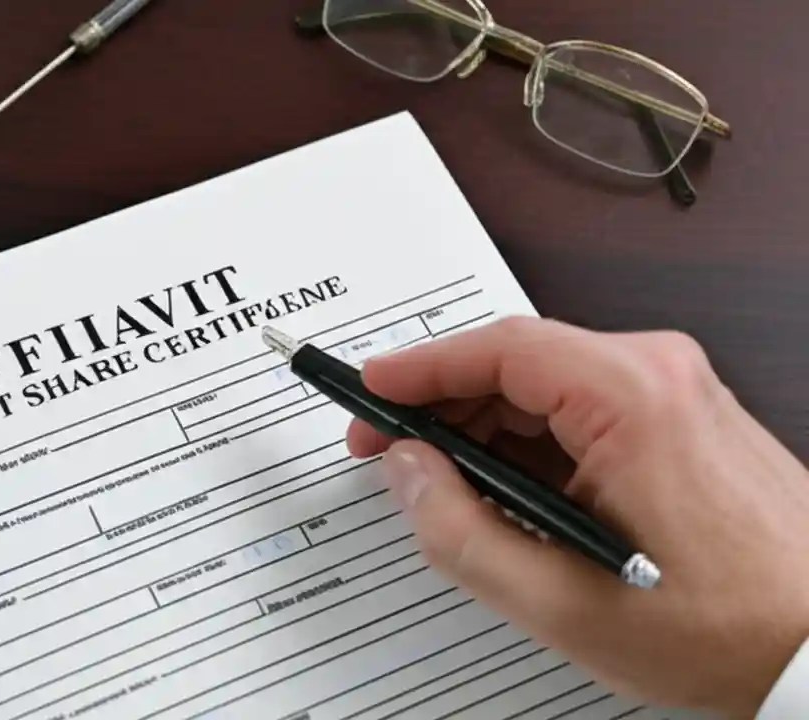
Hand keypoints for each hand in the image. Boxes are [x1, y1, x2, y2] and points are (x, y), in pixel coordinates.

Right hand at [347, 317, 808, 718]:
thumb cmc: (722, 627)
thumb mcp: (556, 600)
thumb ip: (456, 530)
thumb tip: (406, 470)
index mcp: (632, 398)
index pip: (499, 349)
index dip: (418, 367)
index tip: (370, 388)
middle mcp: (659, 374)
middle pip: (518, 362)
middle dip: (443, 403)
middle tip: (390, 448)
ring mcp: (676, 392)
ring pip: (547, 386)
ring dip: (486, 426)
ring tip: (444, 483)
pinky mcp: (682, 416)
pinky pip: (582, 407)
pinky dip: (532, 440)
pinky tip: (507, 489)